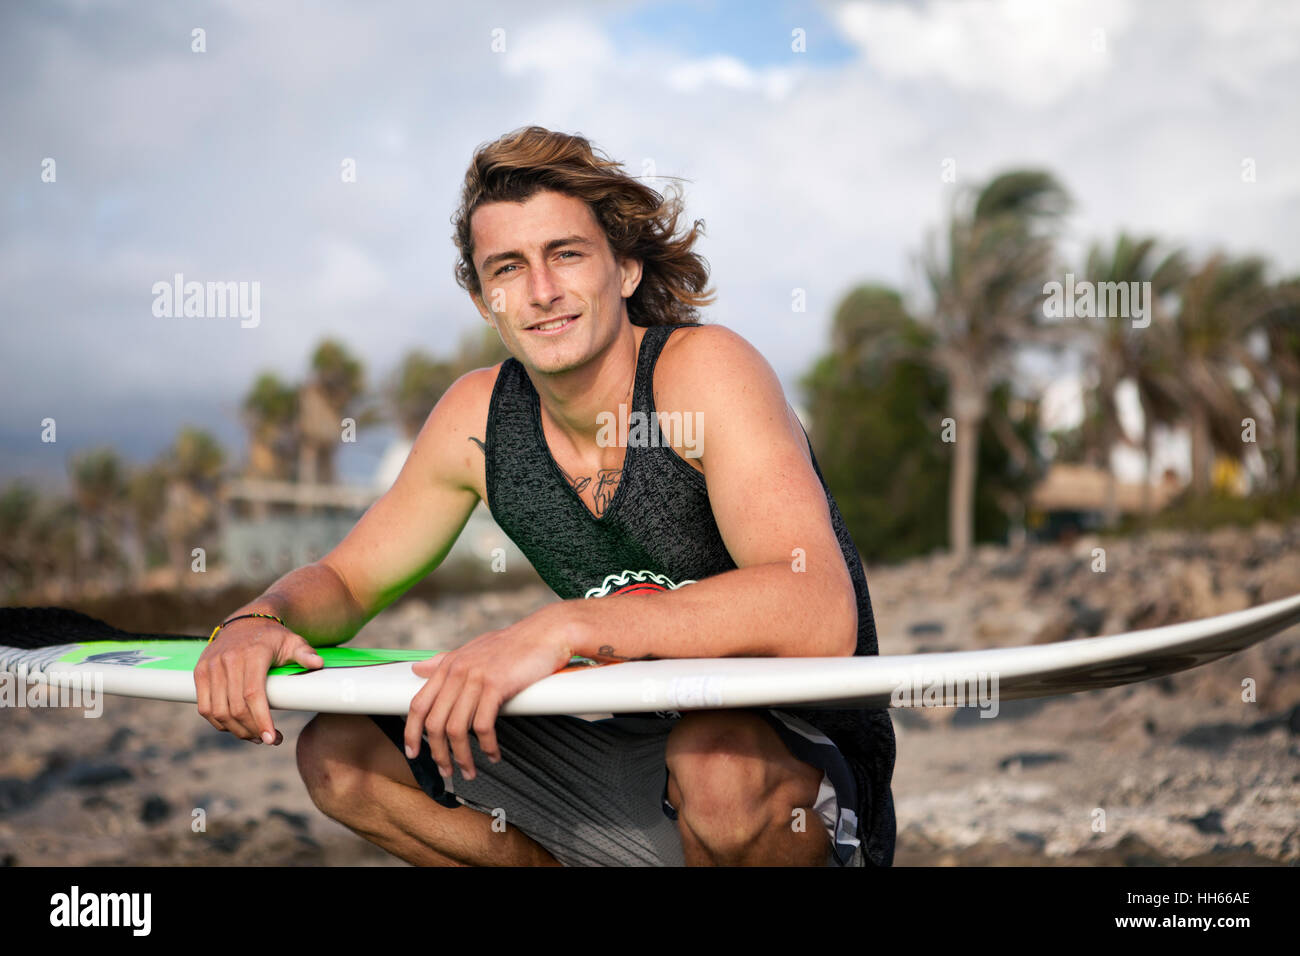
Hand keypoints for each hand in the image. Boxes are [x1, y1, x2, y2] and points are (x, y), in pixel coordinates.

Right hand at [195, 617, 323, 743]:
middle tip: (269, 740)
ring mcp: (211, 666)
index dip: (261, 719)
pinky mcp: (200, 672)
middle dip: (252, 730)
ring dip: (236, 730)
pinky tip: (235, 727)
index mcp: (253, 654)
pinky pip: (205, 707)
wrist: (245, 622)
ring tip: (255, 737)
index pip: (253, 694)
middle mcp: (228, 660)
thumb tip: (318, 664)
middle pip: (235, 708)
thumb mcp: (293, 641)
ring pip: (218, 711)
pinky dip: (219, 722)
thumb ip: (305, 653)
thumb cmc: (273, 637)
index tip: (271, 738)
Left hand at [403, 601, 584, 780]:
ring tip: (470, 771)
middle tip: (447, 771)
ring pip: (456, 729)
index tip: (413, 753)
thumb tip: (417, 669)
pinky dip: (487, 746)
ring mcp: (476, 678)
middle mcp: (458, 671)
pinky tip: (493, 755)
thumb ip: (444, 661)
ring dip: (462, 756)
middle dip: (438, 753)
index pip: (418, 704)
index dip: (412, 732)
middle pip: (434, 723)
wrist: (546, 633)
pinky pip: (484, 726)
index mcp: (449, 665)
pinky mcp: (496, 685)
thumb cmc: (514, 643)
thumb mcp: (473, 649)